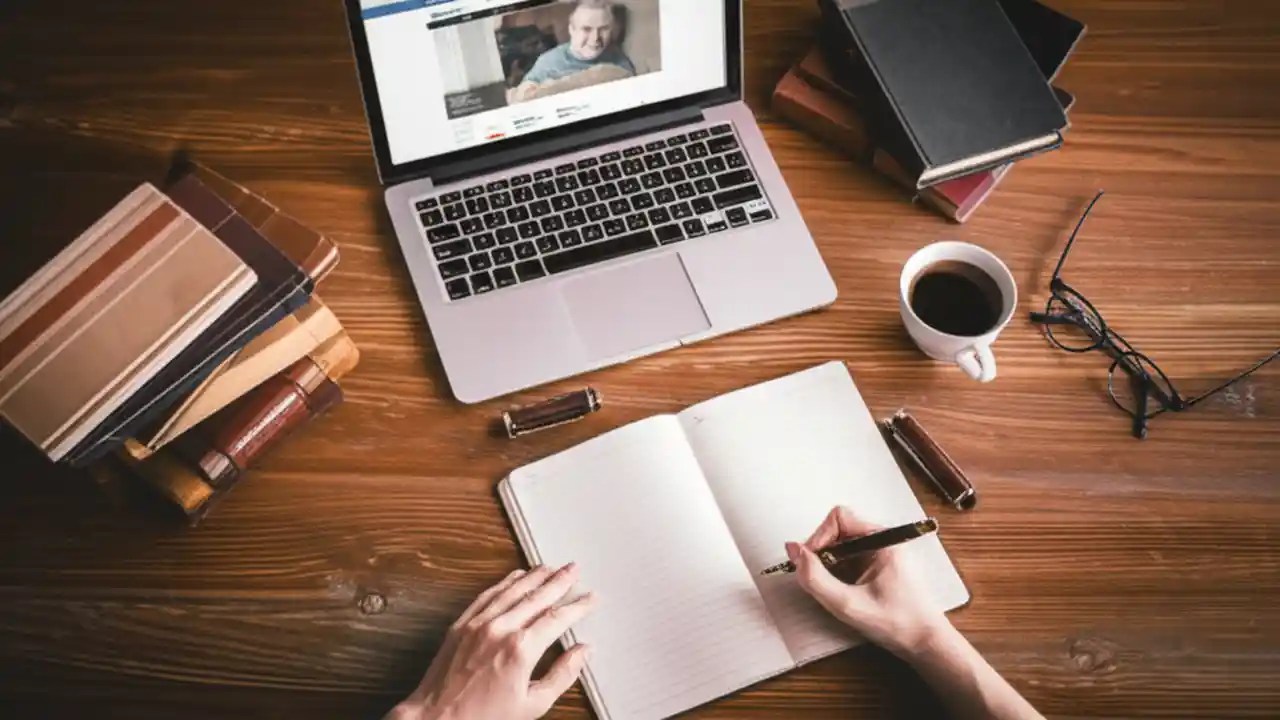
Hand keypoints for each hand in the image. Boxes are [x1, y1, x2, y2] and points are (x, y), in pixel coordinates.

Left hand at [388, 564, 596, 719]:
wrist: (438, 718)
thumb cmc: (483, 716)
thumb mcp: (532, 705)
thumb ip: (562, 675)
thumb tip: (582, 652)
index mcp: (521, 649)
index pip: (558, 618)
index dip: (578, 606)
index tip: (591, 598)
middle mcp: (500, 629)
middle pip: (538, 596)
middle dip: (559, 581)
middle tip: (574, 569)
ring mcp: (479, 623)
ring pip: (513, 590)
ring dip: (534, 576)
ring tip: (550, 567)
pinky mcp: (462, 624)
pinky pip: (488, 594)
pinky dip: (505, 582)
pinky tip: (515, 577)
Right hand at [786, 507, 948, 656]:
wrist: (926, 643)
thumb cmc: (897, 624)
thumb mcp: (849, 605)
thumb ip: (816, 578)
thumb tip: (793, 550)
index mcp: (883, 539)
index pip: (839, 517)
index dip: (819, 537)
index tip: (810, 563)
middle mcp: (883, 539)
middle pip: (838, 529)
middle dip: (821, 552)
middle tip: (818, 579)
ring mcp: (881, 551)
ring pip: (841, 544)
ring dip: (828, 564)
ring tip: (833, 589)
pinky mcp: (878, 564)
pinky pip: (849, 557)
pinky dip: (837, 572)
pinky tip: (843, 592)